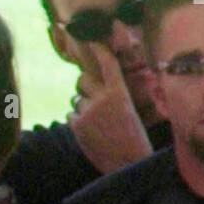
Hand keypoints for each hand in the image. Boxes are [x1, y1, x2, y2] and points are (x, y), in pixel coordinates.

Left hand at [67, 43, 153, 174]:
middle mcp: (102, 98)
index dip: (98, 49)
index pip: (107, 63)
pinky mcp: (77, 126)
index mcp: (120, 92)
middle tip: (91, 96)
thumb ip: (113, 95)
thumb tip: (95, 87)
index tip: (91, 39)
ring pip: (75, 100)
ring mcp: (88, 112)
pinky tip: (90, 132)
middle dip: (84, 86)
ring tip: (96, 122)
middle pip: (82, 80)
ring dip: (81, 107)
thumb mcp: (129, 109)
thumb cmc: (133, 137)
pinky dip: (77, 121)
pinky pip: (70, 115)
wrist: (128, 163)